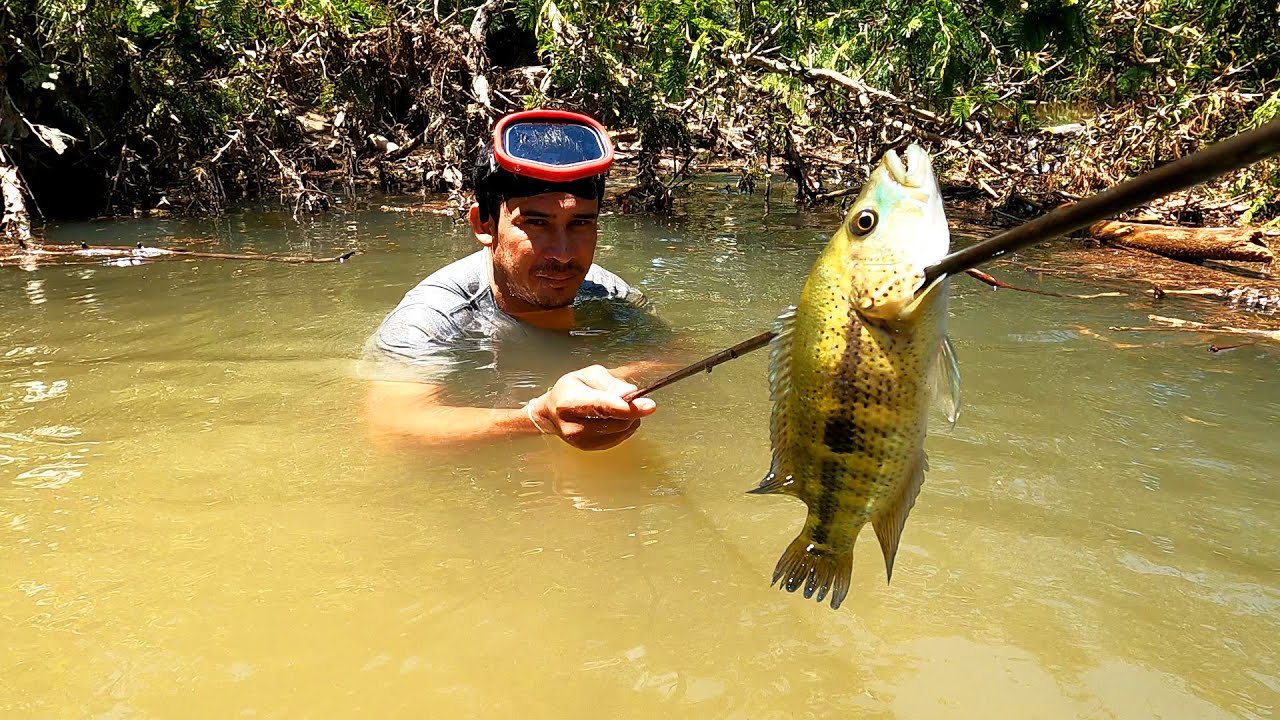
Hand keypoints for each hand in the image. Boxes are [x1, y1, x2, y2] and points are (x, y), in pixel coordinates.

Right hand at [529, 365, 657, 450]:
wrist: (551, 412)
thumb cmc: (570, 390)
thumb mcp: (588, 375)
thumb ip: (611, 383)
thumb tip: (630, 393)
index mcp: (569, 402)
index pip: (603, 407)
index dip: (628, 407)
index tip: (648, 405)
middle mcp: (572, 426)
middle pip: (617, 422)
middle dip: (633, 410)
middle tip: (636, 399)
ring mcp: (581, 441)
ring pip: (621, 431)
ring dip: (630, 418)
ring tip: (620, 407)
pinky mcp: (589, 449)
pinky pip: (619, 438)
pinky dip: (624, 427)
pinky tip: (616, 418)